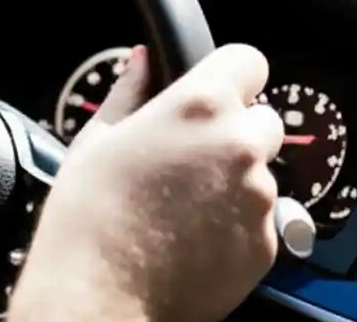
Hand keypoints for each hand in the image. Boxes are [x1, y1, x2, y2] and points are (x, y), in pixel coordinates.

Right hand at [10, 44, 282, 321]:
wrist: (101, 295)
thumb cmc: (89, 216)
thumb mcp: (97, 138)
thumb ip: (131, 90)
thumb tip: (144, 60)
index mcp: (199, 106)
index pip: (248, 61)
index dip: (231, 76)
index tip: (214, 91)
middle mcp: (240, 145)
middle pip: (263, 119)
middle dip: (235, 131)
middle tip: (190, 156)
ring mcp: (259, 197)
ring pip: (262, 173)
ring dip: (235, 180)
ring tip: (184, 205)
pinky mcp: (266, 244)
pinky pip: (261, 220)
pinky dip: (236, 223)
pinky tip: (193, 235)